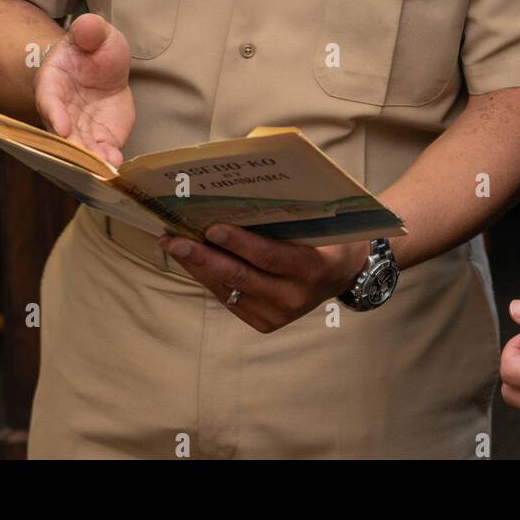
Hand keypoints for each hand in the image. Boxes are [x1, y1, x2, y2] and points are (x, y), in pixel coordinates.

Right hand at [34, 13, 134, 166]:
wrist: (103, 65)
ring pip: (82, 146)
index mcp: (53, 82)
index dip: (54, 114)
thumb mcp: (95, 33)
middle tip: (85, 156)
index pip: (48, 100)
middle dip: (73, 146)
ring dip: (90, 158)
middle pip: (63, 132)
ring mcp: (80, 126)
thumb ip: (90, 30)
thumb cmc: (92, 49)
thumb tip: (86, 26)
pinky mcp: (100, 135)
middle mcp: (62, 110)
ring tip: (104, 165)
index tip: (62, 128)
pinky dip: (107, 158)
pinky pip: (101, 150)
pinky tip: (116, 164)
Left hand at [158, 224, 367, 332]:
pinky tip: (193, 260)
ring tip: (173, 244)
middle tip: (175, 239)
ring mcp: (277, 314)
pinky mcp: (264, 323)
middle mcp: (293, 297)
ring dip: (198, 267)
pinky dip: (209, 278)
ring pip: (229, 289)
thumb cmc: (330, 240)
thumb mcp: (322, 225)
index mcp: (312, 269)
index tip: (212, 227)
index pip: (270, 256)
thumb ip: (292, 217)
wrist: (345, 275)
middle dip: (204, 257)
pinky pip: (230, 298)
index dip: (239, 243)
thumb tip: (244, 196)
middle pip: (241, 276)